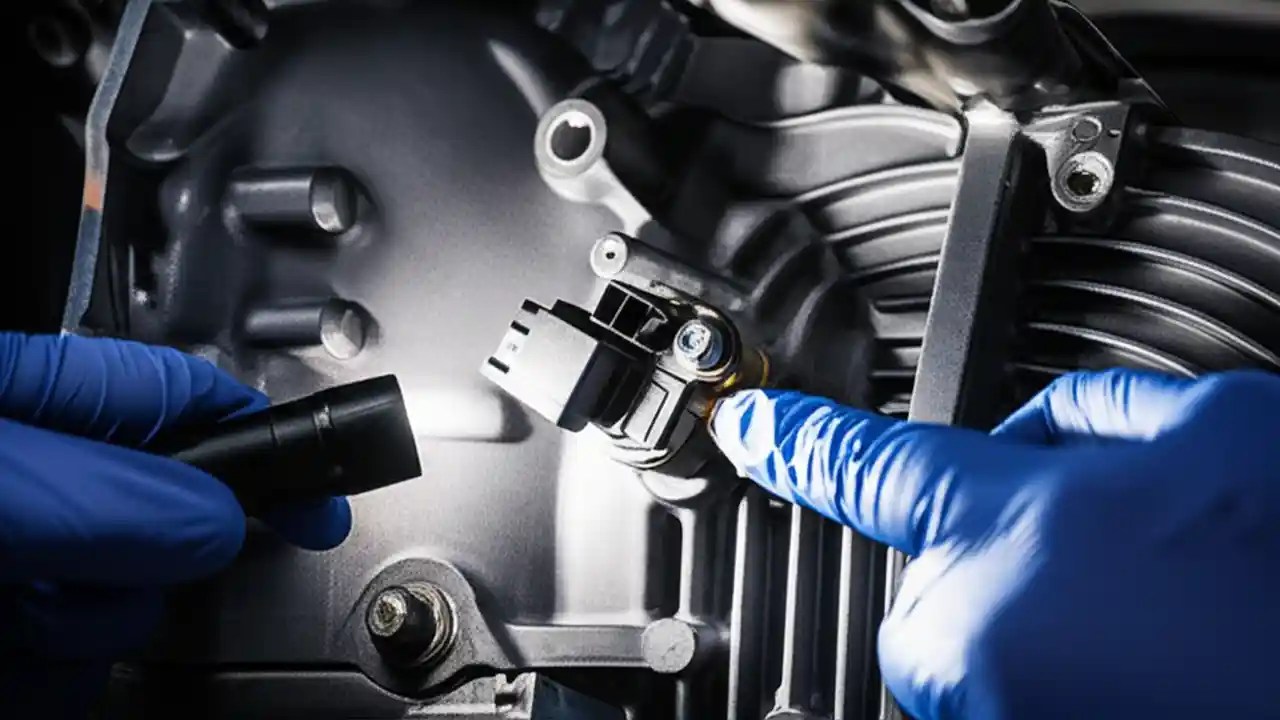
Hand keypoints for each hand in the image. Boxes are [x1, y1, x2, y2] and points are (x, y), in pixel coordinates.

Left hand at [0, 333, 351, 715]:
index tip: (325, 489)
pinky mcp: (8, 621)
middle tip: (80, 568)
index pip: (197, 401)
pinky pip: (71, 668)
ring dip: (84, 629)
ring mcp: (24, 554)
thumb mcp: (7, 488)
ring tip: (12, 608)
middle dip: (151, 566)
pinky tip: (4, 652)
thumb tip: (221, 526)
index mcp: (47, 400)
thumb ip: (125, 498)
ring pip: (128, 606)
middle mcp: (41, 475)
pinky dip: (45, 677)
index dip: (269, 442)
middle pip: (176, 522)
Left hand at [711, 369, 1279, 719]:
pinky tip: (1145, 660)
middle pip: (939, 568)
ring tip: (1154, 617)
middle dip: (1003, 548)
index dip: (803, 444)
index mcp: (1014, 531)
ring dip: (1035, 618)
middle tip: (1120, 552)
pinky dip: (1050, 673)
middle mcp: (979, 639)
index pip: (870, 469)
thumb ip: (1099, 416)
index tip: (755, 428)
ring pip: (975, 639)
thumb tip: (1039, 431)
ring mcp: (995, 712)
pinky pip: (1004, 690)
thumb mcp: (1223, 437)